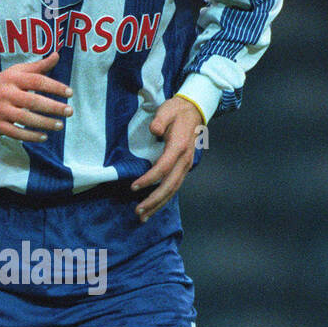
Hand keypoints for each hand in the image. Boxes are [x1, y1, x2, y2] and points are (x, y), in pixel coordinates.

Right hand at [0, 52, 72, 141]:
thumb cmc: (0, 85)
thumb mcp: (16, 72)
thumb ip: (37, 66)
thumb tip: (56, 55)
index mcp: (13, 78)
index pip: (37, 81)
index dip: (55, 86)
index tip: (69, 93)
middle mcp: (6, 93)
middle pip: (33, 101)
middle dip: (53, 107)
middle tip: (69, 111)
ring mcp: (1, 110)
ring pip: (25, 118)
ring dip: (45, 123)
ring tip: (60, 125)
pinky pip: (16, 132)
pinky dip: (31, 136)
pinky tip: (44, 137)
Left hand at [131, 95, 202, 221]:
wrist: (193, 111)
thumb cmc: (176, 111)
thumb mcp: (167, 110)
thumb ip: (160, 120)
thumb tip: (154, 130)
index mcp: (179, 147)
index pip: (163, 168)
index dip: (149, 179)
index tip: (134, 187)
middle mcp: (184, 160)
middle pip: (170, 186)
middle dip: (154, 200)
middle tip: (138, 211)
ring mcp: (185, 166)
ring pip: (173, 190)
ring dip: (158, 205)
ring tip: (143, 216)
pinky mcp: (183, 169)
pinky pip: (174, 187)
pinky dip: (163, 199)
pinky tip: (153, 207)